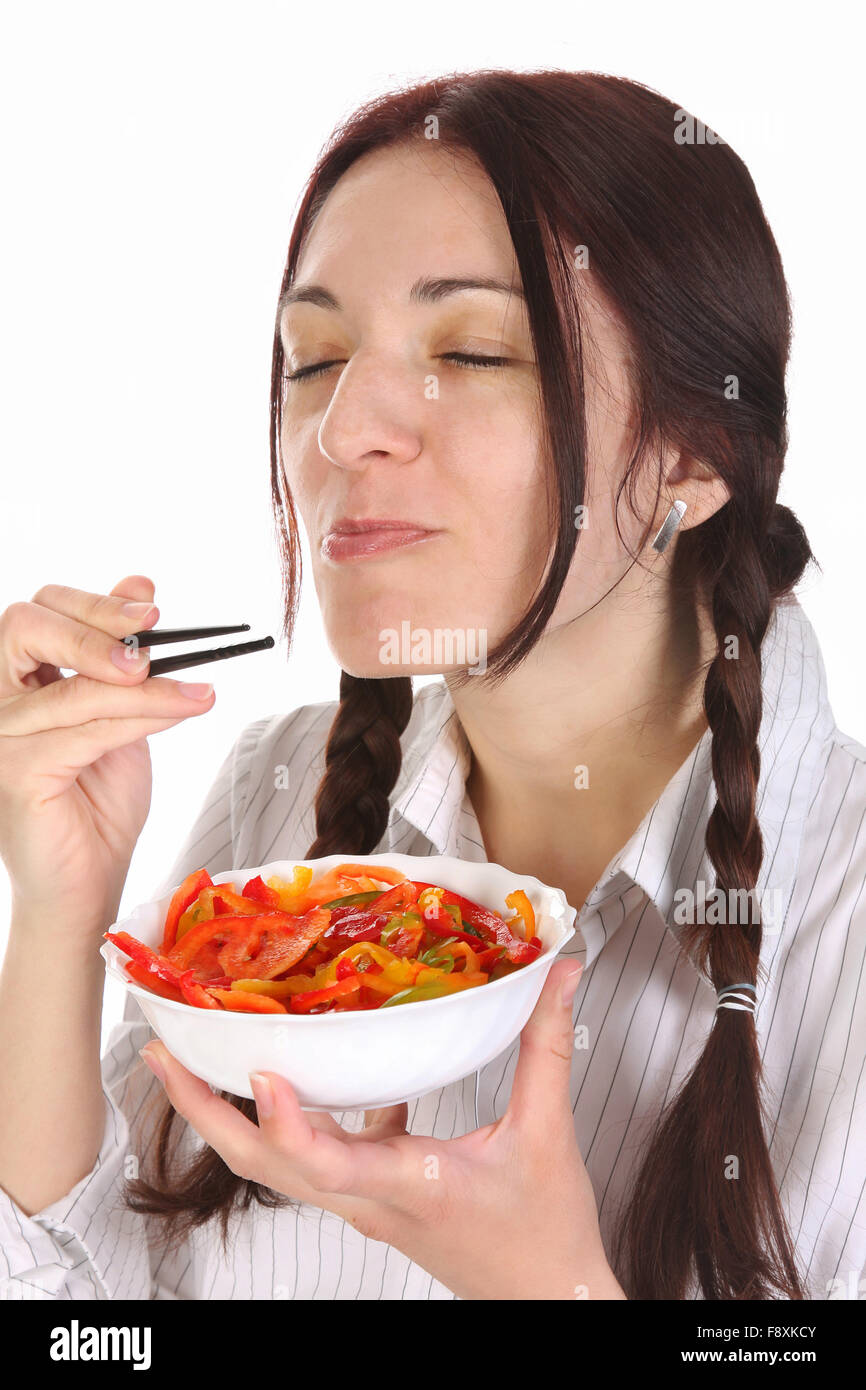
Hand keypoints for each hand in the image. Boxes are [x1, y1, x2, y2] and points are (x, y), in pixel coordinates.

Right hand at [0, 576, 215, 920]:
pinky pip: (88, 730)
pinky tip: (185, 709)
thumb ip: (120, 656)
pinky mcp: (17, 772)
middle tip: (155, 643)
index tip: (152, 612)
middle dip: (98, 625)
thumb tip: (139, 586)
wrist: (88, 883)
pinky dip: (144, 716)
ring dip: (148, 686)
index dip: (93, 604)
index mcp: (14, 679)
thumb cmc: (98, 802)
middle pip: (26, 625)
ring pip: (75, 687)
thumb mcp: (119, 713)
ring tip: (198, 692)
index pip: (37, 612)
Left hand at [140, 958, 626, 1299]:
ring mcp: (364, 1204)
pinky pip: (317, 1158)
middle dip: (205, 1112)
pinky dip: (297, 1118)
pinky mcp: (374, 1199)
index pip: (328, 1164)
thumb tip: (554, 976)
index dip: (286, 1122)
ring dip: (229, 1116)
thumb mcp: (548, 1132)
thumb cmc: (544, 1235)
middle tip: (165, 1053)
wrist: (548, 1302)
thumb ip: (547, 1045)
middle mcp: (370, 1199)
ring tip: (196, 1061)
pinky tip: (314, 1075)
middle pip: (266, 1166)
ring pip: (277, 1166)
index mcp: (411, 1183)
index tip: (260, 1073)